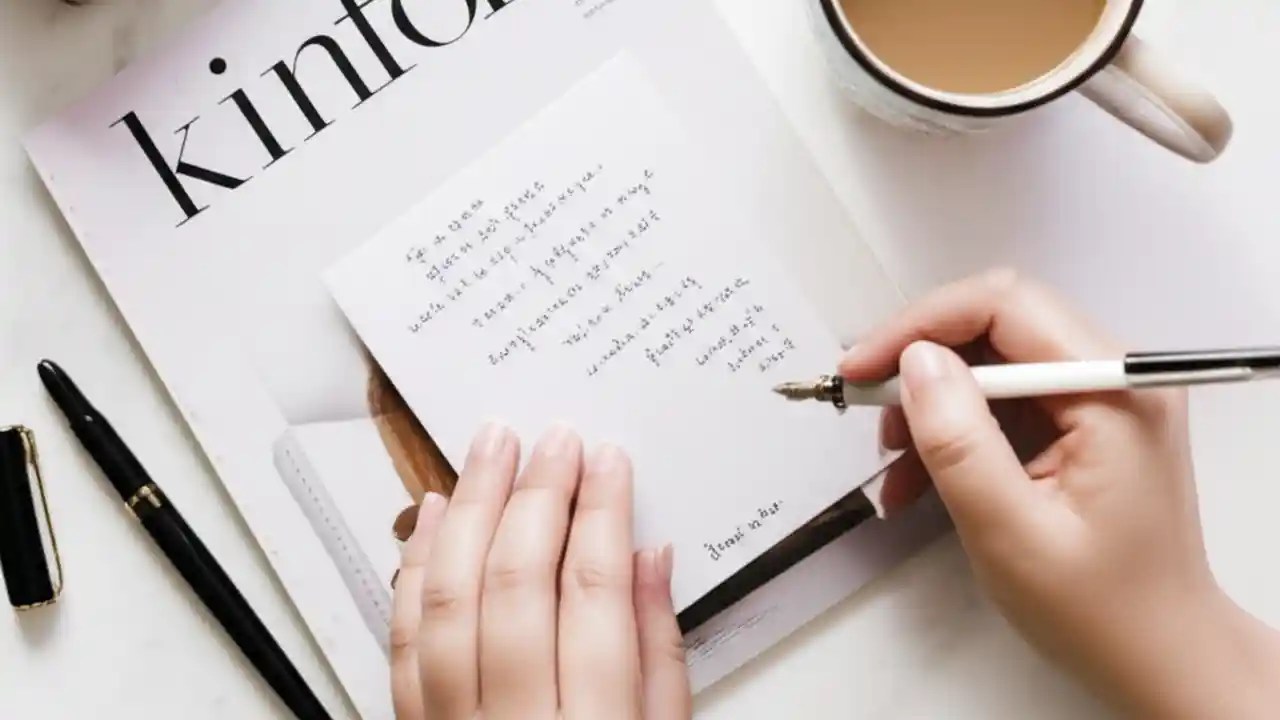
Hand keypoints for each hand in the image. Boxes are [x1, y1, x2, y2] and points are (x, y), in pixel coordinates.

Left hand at [389, 424, 691, 719]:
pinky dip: (415, 564)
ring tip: (492, 449)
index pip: (595, 593)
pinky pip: (403, 634)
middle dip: (538, 497)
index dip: (602, 513)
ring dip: (471, 509)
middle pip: (516, 583)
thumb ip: (658, 655)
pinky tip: (436, 511)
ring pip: (449, 596)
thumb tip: (650, 560)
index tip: (608, 462)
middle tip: (555, 442)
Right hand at [841, 269, 1279, 718]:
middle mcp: (1115, 377)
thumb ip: (960, 442)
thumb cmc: (1101, 610)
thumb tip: (915, 362)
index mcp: (1115, 391)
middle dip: (920, 361)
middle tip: (866, 406)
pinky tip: (919, 479)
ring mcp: (1100, 398)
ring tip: (895, 462)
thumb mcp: (1011, 532)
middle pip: (995, 324)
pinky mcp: (1082, 422)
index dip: (921, 324)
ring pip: (990, 362)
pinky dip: (954, 431)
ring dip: (931, 403)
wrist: (1158, 656)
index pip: (1005, 306)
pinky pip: (1002, 402)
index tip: (862, 367)